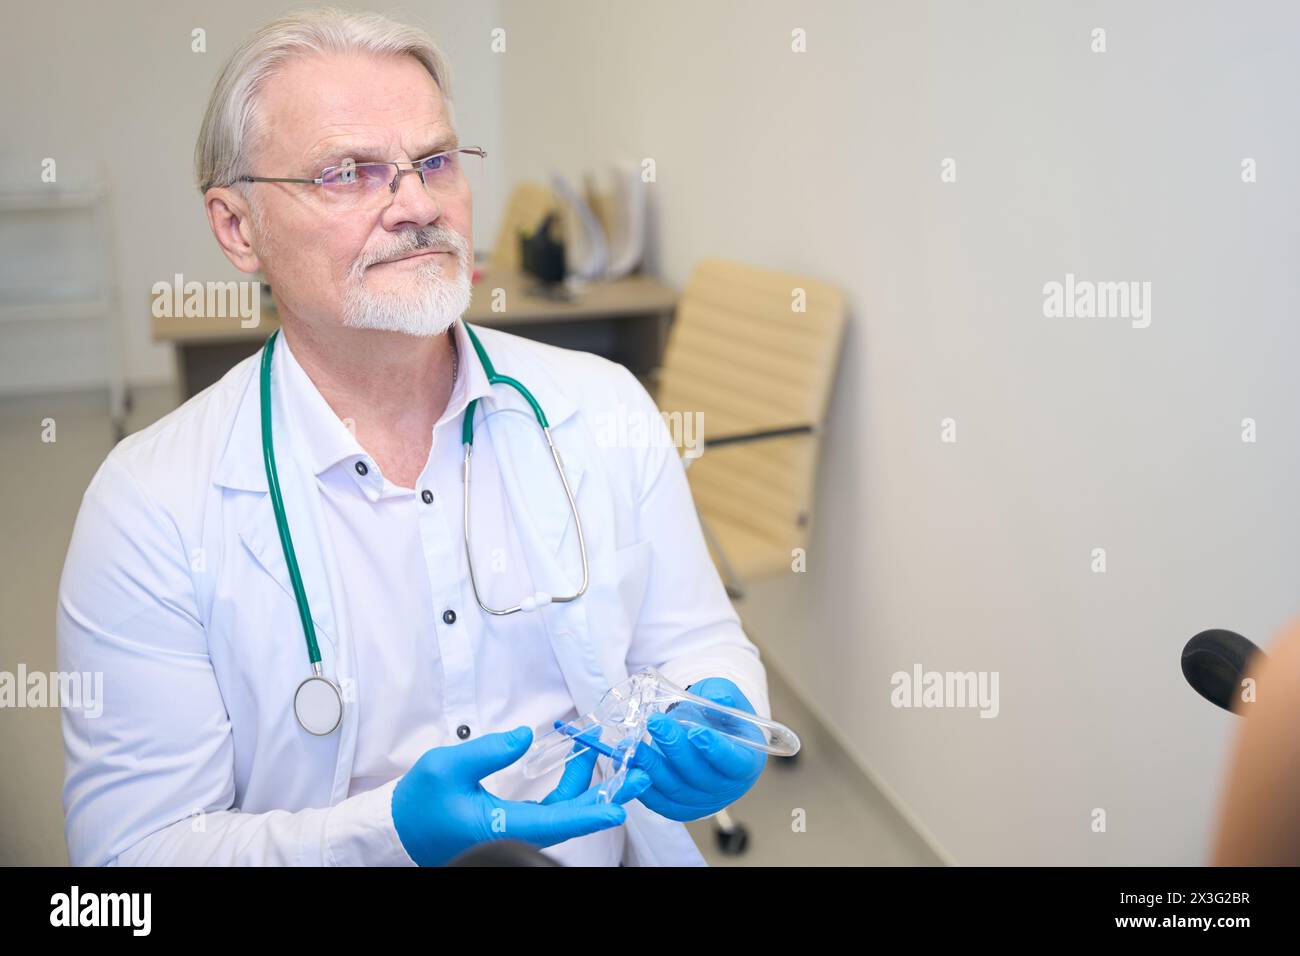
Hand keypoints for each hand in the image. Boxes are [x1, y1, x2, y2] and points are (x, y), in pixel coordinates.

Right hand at [391, 725, 650, 865]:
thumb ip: (488, 751)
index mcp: (500, 826)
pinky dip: (571, 788)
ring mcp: (517, 831)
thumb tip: (525, 736)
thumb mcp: (445, 766)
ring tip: (612, 755)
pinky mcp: (515, 825)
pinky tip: (581, 765)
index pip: (554, 822)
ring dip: (591, 787)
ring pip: (566, 813)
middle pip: (571, 818)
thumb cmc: (420, 800)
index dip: (588, 813)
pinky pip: (554, 810)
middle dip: (607, 795)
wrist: (401, 828)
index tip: (618, 807)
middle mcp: (515, 833)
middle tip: (638, 774)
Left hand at [629, 678, 766, 821]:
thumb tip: (718, 697)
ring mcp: (704, 800)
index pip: (735, 762)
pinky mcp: (681, 807)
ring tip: (634, 744)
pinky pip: (661, 802)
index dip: (716, 750)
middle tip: (656, 723)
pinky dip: (643, 787)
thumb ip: (721, 693)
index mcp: (747, 760)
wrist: (704, 732)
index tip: (695, 732)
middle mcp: (727, 786)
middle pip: (701, 776)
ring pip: (677, 790)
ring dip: (653, 767)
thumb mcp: (723, 696)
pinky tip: (630, 766)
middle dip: (675, 749)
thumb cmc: (718, 716)